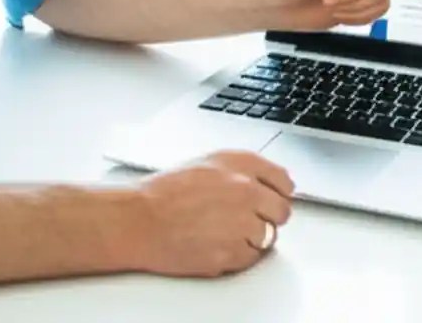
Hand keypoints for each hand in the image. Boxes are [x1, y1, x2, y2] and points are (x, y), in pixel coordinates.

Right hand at [129, 151, 294, 277]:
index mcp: (241, 164)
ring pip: (268, 236)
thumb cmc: (163, 193)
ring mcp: (240, 223)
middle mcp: (246, 191)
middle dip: (268, 217)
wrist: (137, 220)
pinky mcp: (230, 252)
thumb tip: (269, 185)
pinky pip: (251, 257)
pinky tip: (216, 244)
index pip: (284, 181)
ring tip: (223, 232)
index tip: (272, 200)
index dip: (278, 193)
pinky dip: (238, 255)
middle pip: (282, 211)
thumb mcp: (207, 164)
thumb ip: (243, 171)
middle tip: (248, 220)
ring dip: (252, 237)